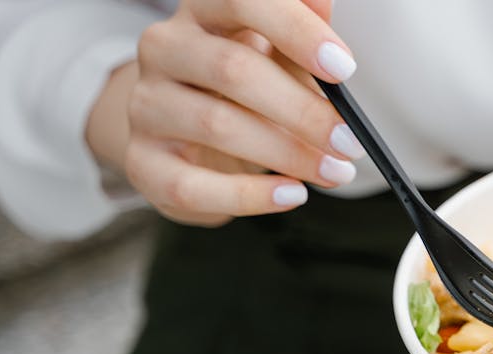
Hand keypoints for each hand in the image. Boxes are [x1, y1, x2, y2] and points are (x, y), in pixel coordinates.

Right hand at [85, 0, 364, 226]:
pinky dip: (250, 196)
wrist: (184, 134)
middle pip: (232, 70)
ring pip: (216, 126)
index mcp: (202, 11)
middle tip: (350, 141)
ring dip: (288, 154)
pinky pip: (192, 185)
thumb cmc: (243, 86)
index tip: (345, 68)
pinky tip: (291, 195)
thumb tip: (326, 1)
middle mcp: (164, 49)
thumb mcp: (276, 50)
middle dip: (302, 110)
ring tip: (335, 171)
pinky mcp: (143, 162)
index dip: (295, 31)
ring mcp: (146, 105)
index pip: (241, 0)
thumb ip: (302, 27)